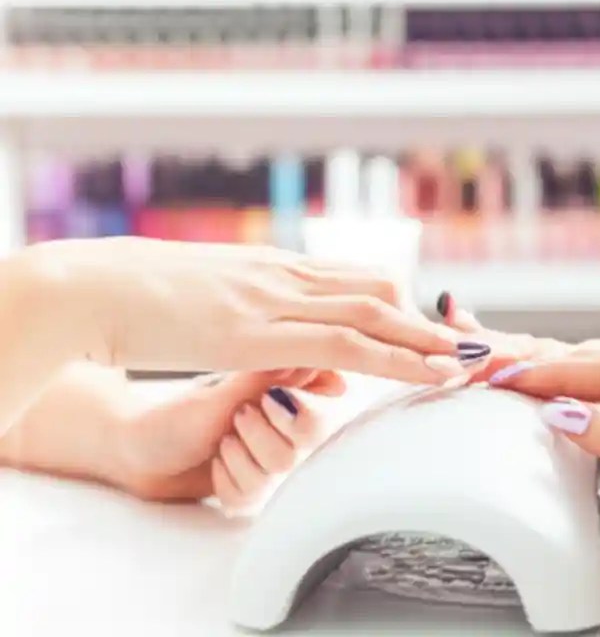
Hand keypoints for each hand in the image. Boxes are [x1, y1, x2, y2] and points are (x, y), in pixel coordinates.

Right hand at [22, 238, 486, 382]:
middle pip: (378, 288)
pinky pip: (348, 343)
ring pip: (375, 312)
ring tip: (471, 361)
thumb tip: (286, 351)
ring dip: (428, 339)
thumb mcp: (204, 305)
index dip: (399, 300)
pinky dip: (401, 358)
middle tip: (466, 345)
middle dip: (425, 320)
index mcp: (272, 268)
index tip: (432, 323)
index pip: (354, 276)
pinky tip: (433, 372)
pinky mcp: (260, 333)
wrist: (87, 289)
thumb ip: (251, 319)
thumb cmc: (133, 300)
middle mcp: (284, 276)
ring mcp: (275, 301)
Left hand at [120, 369, 339, 508]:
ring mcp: (270, 464)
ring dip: (238, 456)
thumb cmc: (179, 416)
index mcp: (289, 402)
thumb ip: (273, 376)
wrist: (139, 451)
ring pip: (277, 475)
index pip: (326, 415)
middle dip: (260, 435)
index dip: (301, 414)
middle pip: (302, 449)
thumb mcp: (226, 394)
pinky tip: (216, 466)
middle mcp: (287, 434)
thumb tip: (313, 355)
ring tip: (220, 441)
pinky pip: (254, 498)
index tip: (267, 401)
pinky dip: (226, 482)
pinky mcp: (254, 491)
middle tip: (236, 418)